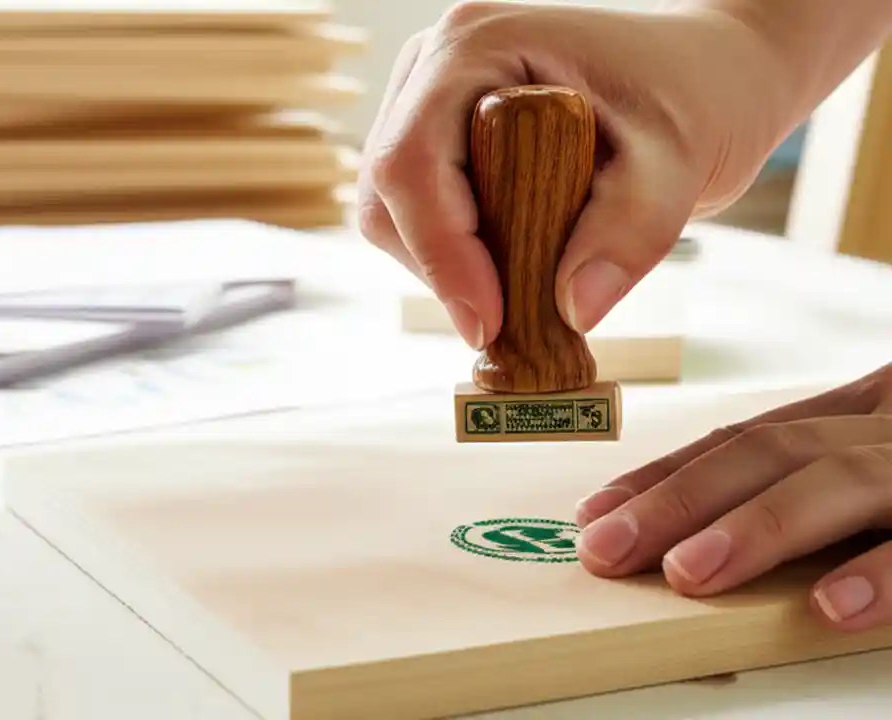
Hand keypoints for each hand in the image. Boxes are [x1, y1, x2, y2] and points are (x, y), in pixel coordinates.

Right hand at [357, 2, 795, 347]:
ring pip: (393, 211)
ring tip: (523, 290)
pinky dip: (457, 259)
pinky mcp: (444, 138)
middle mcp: (437, 65)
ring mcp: (433, 101)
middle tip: (508, 319)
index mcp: (479, 45)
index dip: (440, 251)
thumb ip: (631, 231)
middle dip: (441, 266)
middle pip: (389, 192)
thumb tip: (573, 310)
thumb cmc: (698, 89)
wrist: (708, 73)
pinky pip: (418, 215)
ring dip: (447, 268)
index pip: (413, 161)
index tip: (488, 322)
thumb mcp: (682, 157)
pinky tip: (514, 269)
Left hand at [575, 363, 891, 630]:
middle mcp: (889, 426)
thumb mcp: (872, 474)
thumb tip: (692, 546)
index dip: (665, 477)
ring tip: (689, 572)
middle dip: (680, 500)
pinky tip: (830, 605)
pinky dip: (880, 574)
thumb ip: (803, 492)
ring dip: (756, 528)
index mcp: (862, 414)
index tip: (593, 515)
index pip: (745, 441)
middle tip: (609, 549)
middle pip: (772, 452)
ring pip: (840, 479)